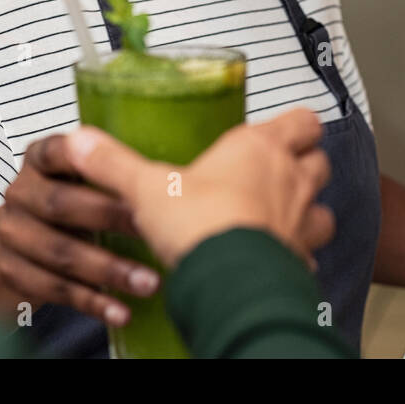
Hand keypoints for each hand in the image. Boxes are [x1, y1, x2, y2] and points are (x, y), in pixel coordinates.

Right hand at [0, 133, 161, 327]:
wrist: (25, 247)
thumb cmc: (76, 204)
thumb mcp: (90, 179)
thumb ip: (114, 167)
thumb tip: (163, 159)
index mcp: (40, 159)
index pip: (56, 151)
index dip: (86, 159)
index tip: (124, 171)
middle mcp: (20, 192)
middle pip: (59, 205)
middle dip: (109, 218)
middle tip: (152, 229)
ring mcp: (12, 234)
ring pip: (60, 253)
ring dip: (108, 270)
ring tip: (150, 282)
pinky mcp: (13, 272)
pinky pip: (55, 289)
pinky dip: (92, 302)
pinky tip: (123, 312)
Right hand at [62, 106, 335, 270]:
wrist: (227, 282)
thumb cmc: (199, 224)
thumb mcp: (147, 187)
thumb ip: (114, 163)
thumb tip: (80, 141)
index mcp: (260, 148)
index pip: (302, 121)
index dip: (295, 125)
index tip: (279, 130)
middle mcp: (291, 180)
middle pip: (319, 160)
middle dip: (303, 164)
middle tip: (274, 171)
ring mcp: (302, 222)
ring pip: (324, 208)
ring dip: (309, 210)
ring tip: (278, 216)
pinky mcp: (300, 260)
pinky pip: (310, 252)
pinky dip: (297, 252)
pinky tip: (272, 257)